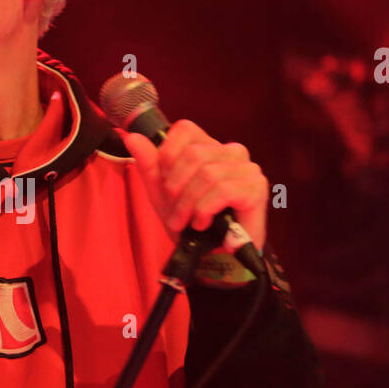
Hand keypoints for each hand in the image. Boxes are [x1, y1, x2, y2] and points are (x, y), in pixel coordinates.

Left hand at [122, 120, 268, 253]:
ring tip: (186, 222)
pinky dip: (205, 210)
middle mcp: (232, 153)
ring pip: (207, 174)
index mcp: (210, 148)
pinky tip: (203, 223)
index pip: (186, 129)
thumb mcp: (163, 195)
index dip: (168, 154)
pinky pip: (223, 190)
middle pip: (194, 153)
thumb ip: (150, 166)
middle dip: (176, 187)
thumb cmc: (191, 225)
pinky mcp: (256, 189)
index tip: (165, 183)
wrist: (213, 259)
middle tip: (175, 212)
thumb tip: (132, 137)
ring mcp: (247, 169)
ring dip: (189, 204)